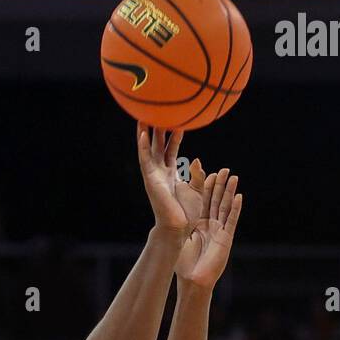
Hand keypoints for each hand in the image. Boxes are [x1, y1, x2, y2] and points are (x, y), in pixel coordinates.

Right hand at [137, 124, 205, 240]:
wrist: (178, 227)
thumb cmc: (187, 214)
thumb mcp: (197, 190)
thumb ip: (197, 174)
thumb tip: (196, 160)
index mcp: (171, 174)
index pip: (170, 150)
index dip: (172, 136)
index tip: (175, 121)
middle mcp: (160, 173)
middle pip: (157, 146)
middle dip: (156, 130)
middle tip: (155, 111)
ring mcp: (154, 175)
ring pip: (149, 149)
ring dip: (146, 133)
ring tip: (144, 115)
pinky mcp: (150, 179)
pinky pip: (146, 160)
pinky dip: (143, 146)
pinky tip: (142, 133)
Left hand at [176, 167, 242, 289]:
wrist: (192, 280)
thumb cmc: (185, 264)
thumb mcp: (183, 237)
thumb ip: (183, 222)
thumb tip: (175, 208)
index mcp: (200, 224)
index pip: (204, 202)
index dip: (208, 188)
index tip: (209, 172)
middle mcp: (211, 225)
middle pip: (216, 201)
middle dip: (221, 185)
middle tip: (225, 169)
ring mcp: (220, 231)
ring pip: (225, 207)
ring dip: (230, 192)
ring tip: (234, 177)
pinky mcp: (226, 238)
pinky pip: (231, 220)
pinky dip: (235, 208)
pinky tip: (239, 196)